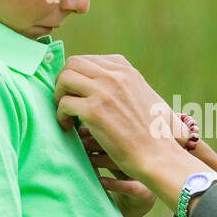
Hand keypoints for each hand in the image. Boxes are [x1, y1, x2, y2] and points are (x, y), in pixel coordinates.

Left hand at [55, 54, 179, 181]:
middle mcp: (115, 76)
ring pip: (65, 79)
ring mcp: (104, 92)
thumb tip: (100, 81)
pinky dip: (60, 116)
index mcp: (126, 71)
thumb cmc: (151, 134)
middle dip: (63, 81)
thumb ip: (124, 85)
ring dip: (59, 96)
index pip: (90, 60)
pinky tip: (67, 127)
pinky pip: (64, 104)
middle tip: (64, 100)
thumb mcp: (145, 97)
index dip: (77, 75)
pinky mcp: (94, 111)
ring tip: (65, 113)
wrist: (157, 156)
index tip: (76, 91)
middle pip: (73, 63)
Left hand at [80, 125, 155, 216]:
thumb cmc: (121, 178)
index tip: (82, 131)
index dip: (100, 131)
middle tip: (82, 144)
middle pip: (123, 147)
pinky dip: (113, 184)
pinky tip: (100, 180)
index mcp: (139, 148)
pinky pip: (130, 187)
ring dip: (103, 161)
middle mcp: (146, 160)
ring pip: (125, 165)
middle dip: (99, 144)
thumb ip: (101, 147)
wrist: (134, 205)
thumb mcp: (112, 160)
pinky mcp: (145, 194)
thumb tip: (80, 129)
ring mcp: (147, 177)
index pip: (120, 134)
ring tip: (88, 159)